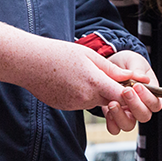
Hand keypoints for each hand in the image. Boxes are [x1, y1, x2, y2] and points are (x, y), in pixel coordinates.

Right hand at [0, 20, 137, 109]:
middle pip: (109, 99)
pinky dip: (79, 94)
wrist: (28, 62)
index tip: (133, 86)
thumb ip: (111, 69)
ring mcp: (74, 105)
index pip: (121, 94)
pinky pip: (80, 102)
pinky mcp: (64, 107)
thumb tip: (131, 77)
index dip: (129, 92)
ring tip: (79, 73)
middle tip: (101, 72)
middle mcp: (85, 98)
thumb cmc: (57, 53)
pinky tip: (68, 80)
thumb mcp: (88, 55)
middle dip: (111, 89)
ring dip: (94, 91)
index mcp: (94, 82)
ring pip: (94, 101)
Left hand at [103, 52, 161, 133]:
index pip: (155, 104)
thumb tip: (141, 77)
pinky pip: (115, 128)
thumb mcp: (133, 60)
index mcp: (151, 94)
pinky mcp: (114, 116)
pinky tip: (107, 111)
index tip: (137, 86)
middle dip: (134, 105)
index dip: (148, 98)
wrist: (111, 66)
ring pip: (129, 125)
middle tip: (125, 91)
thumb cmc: (127, 64)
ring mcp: (127, 113)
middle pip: (144, 116)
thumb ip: (137, 68)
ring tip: (112, 103)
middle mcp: (141, 106)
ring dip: (121, 116)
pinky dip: (111, 123)